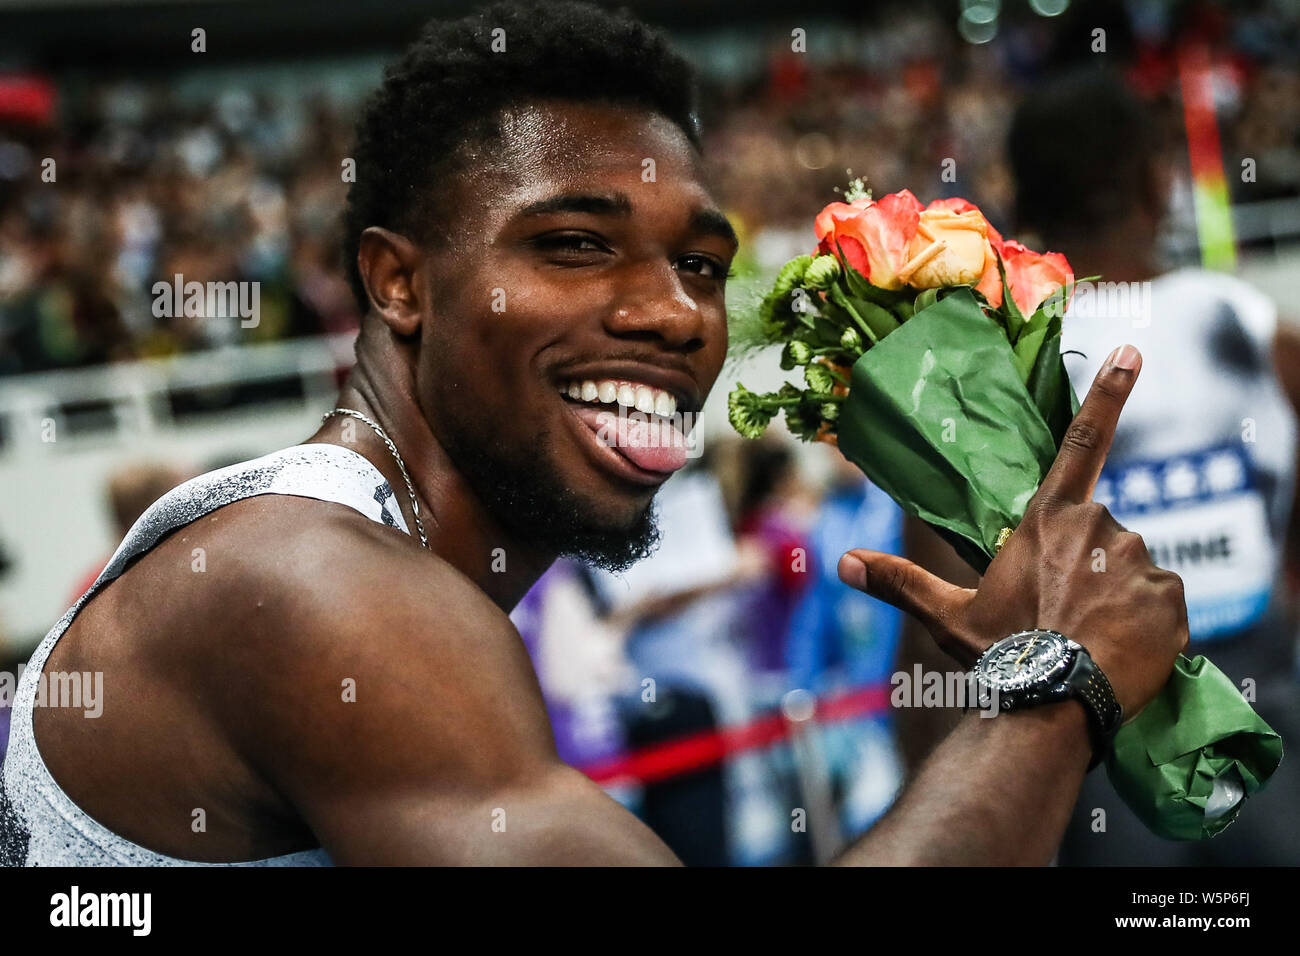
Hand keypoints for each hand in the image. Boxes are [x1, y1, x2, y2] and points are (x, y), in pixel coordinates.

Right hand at [837, 345, 1188, 717]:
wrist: (1057, 704)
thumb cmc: (1002, 654)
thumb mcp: (948, 616)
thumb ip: (900, 583)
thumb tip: (843, 564)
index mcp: (1049, 520)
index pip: (1082, 442)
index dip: (1110, 393)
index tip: (1135, 351)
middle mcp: (1100, 526)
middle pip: (1098, 533)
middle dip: (1085, 566)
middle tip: (1061, 616)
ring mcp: (1140, 561)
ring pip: (1129, 568)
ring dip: (1114, 594)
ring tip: (1087, 639)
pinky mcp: (1172, 598)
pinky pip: (1161, 602)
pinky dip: (1146, 622)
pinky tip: (1121, 650)